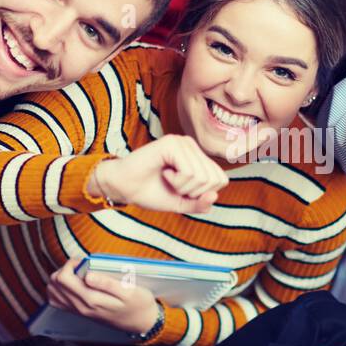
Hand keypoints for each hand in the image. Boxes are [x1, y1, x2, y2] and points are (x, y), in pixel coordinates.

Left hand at [47, 256, 160, 335]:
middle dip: (65, 268)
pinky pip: (57, 302)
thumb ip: (107, 283)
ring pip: (53, 292)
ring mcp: (78, 311)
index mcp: (91, 299)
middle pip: (55, 283)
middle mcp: (81, 307)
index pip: (64, 278)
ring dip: (61, 278)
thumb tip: (87, 276)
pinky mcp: (79, 313)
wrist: (140, 322)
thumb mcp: (129, 291)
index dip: (71, 263)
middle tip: (82, 265)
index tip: (85, 261)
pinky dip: (60, 290)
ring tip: (77, 274)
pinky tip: (73, 284)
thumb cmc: (138, 303)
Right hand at [89, 135, 227, 213]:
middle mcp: (192, 146)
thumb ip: (200, 203)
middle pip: (214, 180)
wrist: (124, 188)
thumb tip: (214, 196)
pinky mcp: (172, 143)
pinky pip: (189, 171)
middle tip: (173, 184)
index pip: (221, 181)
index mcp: (198, 157)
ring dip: (182, 187)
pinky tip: (164, 172)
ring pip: (202, 177)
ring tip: (167, 178)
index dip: (202, 194)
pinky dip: (176, 180)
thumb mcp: (182, 203)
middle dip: (193, 192)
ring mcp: (182, 142)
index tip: (181, 190)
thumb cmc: (151, 192)